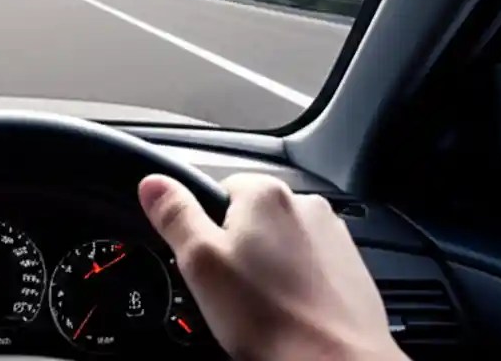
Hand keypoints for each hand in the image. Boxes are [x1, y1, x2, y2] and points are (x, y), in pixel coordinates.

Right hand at [139, 174, 405, 360]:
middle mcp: (304, 205)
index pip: (217, 191)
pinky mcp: (348, 267)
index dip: (205, 230)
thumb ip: (175, 216)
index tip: (208, 263)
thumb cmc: (272, 318)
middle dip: (237, 250)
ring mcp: (332, 236)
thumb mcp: (201, 263)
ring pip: (280, 244)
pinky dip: (295, 285)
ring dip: (267, 268)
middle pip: (250, 219)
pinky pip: (308, 267)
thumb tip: (152, 183)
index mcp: (265, 193)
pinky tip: (288, 311)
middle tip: (232, 291)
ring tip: (263, 306)